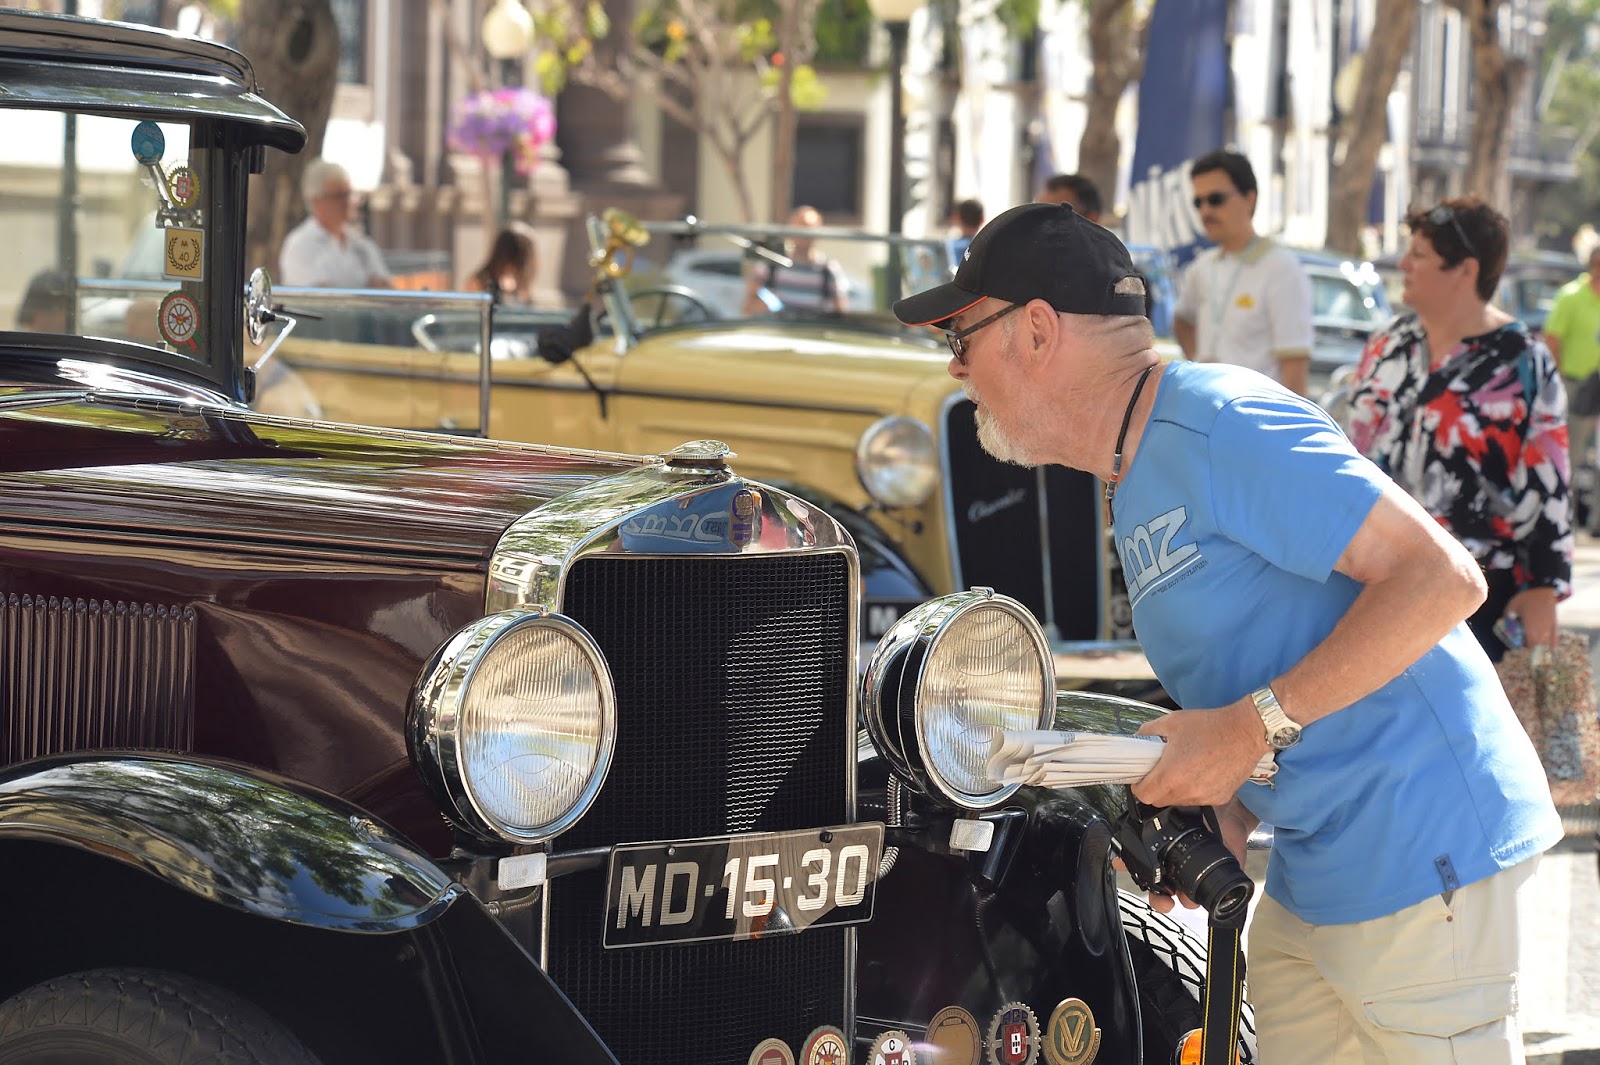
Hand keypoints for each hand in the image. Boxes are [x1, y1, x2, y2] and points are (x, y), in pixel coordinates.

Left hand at [1132, 699, 1268, 806]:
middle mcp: (1188, 791)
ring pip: (1179, 801)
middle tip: (1159, 770)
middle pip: (1160, 801)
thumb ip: (1148, 732)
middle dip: (1155, 788)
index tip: (1141, 777)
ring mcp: (1205, 797)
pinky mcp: (1219, 798)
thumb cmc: (1210, 726)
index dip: (1138, 786)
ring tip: (1182, 768)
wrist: (1246, 731)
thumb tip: (1137, 740)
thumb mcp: (1172, 722)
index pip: (1144, 795)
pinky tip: (1200, 772)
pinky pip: (1198, 799)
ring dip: (1175, 790)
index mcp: (1171, 775)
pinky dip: (1194, 790)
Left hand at [1504, 587, 1557, 649]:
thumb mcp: (1511, 607)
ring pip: (1545, 640)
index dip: (1523, 644)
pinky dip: (1553, 643)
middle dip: (1530, 643)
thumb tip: (1505, 624)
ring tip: (1532, 637)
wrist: (1542, 588)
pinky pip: (1555, 635)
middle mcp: (1542, 629)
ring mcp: (1549, 626)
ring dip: (1539, 641)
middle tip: (1524, 638)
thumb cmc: (1525, 598)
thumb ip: (1507, 618)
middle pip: (1537, 643)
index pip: (1529, 643)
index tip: (1518, 641)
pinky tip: (1553, 649)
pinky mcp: (1555, 622)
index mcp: (1531, 627)